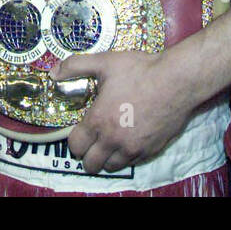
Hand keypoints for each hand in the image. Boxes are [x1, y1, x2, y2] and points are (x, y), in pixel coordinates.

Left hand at [57, 50, 193, 173]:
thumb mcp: (104, 62)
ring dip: (106, 158)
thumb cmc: (140, 70)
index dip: (74, 140)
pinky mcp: (150, 151)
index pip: (75, 146)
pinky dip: (126, 156)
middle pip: (91, 164)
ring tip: (110, 143)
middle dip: (87, 155)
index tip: (79, 132)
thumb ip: (75, 66)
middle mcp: (113, 140)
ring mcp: (133, 148)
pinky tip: (129, 140)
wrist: (176, 81)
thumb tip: (53, 73)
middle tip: (93, 141)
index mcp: (98, 120)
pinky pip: (132, 163)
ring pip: (111, 167)